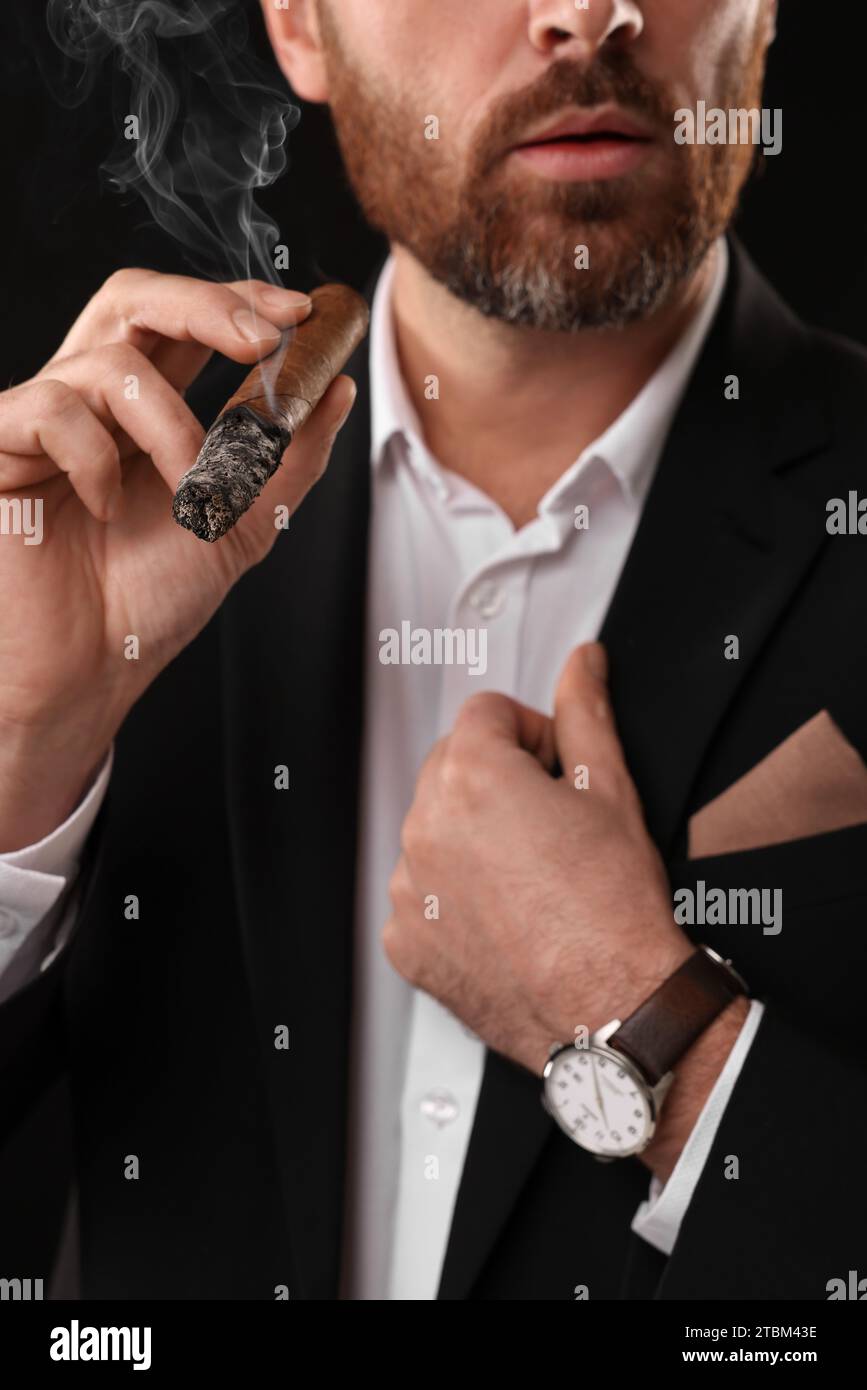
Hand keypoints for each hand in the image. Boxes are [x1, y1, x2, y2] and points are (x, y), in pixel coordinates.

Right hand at [0, 269, 355, 848]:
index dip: (237, 300)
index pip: (183, 320)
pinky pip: (51, 409)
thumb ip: (288, 456)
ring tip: (190, 496)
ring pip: (112, 364)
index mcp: (143, 410)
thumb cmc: (150, 599)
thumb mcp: (243, 521)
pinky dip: (97, 458)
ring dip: (176, 430)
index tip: (302, 313)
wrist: (92, 671)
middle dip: (208, 304)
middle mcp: (90, 401)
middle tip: (265, 338)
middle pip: (135, 297)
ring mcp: (41, 419)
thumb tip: (340, 387)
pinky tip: (104, 508)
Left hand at [385, 642, 746, 1179]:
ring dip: (470, 837)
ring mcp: (410, 887)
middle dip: (496, 779)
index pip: (487, 714)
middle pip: (451, 765)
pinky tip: (504, 913)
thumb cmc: (614, 910)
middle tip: (551, 822)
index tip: (555, 770)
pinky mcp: (406, 940)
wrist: (613, 1006)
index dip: (533, 736)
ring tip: (532, 874)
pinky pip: (419, 894)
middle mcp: (427, 826)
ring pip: (433, 829)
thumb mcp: (609, 791)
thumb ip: (585, 712)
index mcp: (473, 776)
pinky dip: (451, 897)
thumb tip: (583, 665)